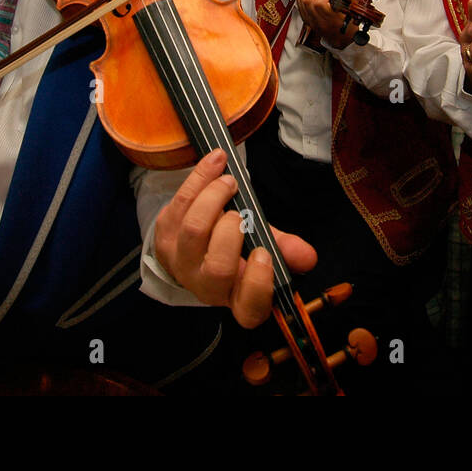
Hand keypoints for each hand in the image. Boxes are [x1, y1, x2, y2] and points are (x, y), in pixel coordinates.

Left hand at [153, 149, 316, 327]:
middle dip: (232, 232)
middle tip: (240, 212)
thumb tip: (308, 255)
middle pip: (218, 268)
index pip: (249, 308)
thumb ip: (284, 250)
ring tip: (229, 181)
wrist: (190, 243)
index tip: (264, 253)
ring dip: (214, 197)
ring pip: (194, 230)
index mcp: (237, 295)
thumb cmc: (232, 247)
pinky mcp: (163, 235)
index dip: (258, 283)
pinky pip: (179, 203)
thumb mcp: (261, 247)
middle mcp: (206, 286)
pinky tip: (215, 162)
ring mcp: (180, 262)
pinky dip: (200, 177)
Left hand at [295, 0, 358, 49]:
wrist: (344, 38)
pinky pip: (299, 6)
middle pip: (308, 1)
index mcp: (332, 20)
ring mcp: (312, 22)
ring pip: (301, 2)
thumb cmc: (349, 23)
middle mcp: (319, 22)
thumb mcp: (350, 6)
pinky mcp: (307, 21)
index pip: (319, 3)